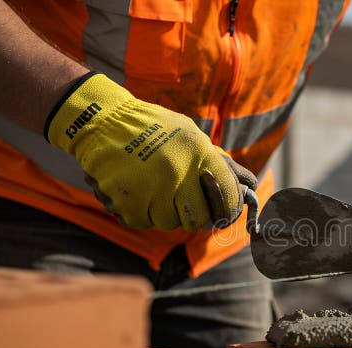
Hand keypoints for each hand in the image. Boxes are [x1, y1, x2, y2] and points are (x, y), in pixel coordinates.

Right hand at [46, 72, 255, 230]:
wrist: (102, 120)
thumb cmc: (152, 127)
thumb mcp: (191, 135)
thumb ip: (220, 162)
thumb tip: (249, 184)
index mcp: (199, 153)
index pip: (228, 196)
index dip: (227, 206)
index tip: (221, 209)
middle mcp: (178, 173)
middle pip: (198, 218)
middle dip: (193, 213)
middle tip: (181, 199)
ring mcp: (152, 190)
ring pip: (169, 222)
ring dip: (163, 211)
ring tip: (152, 186)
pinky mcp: (128, 202)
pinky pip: (142, 222)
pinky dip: (139, 212)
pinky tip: (134, 189)